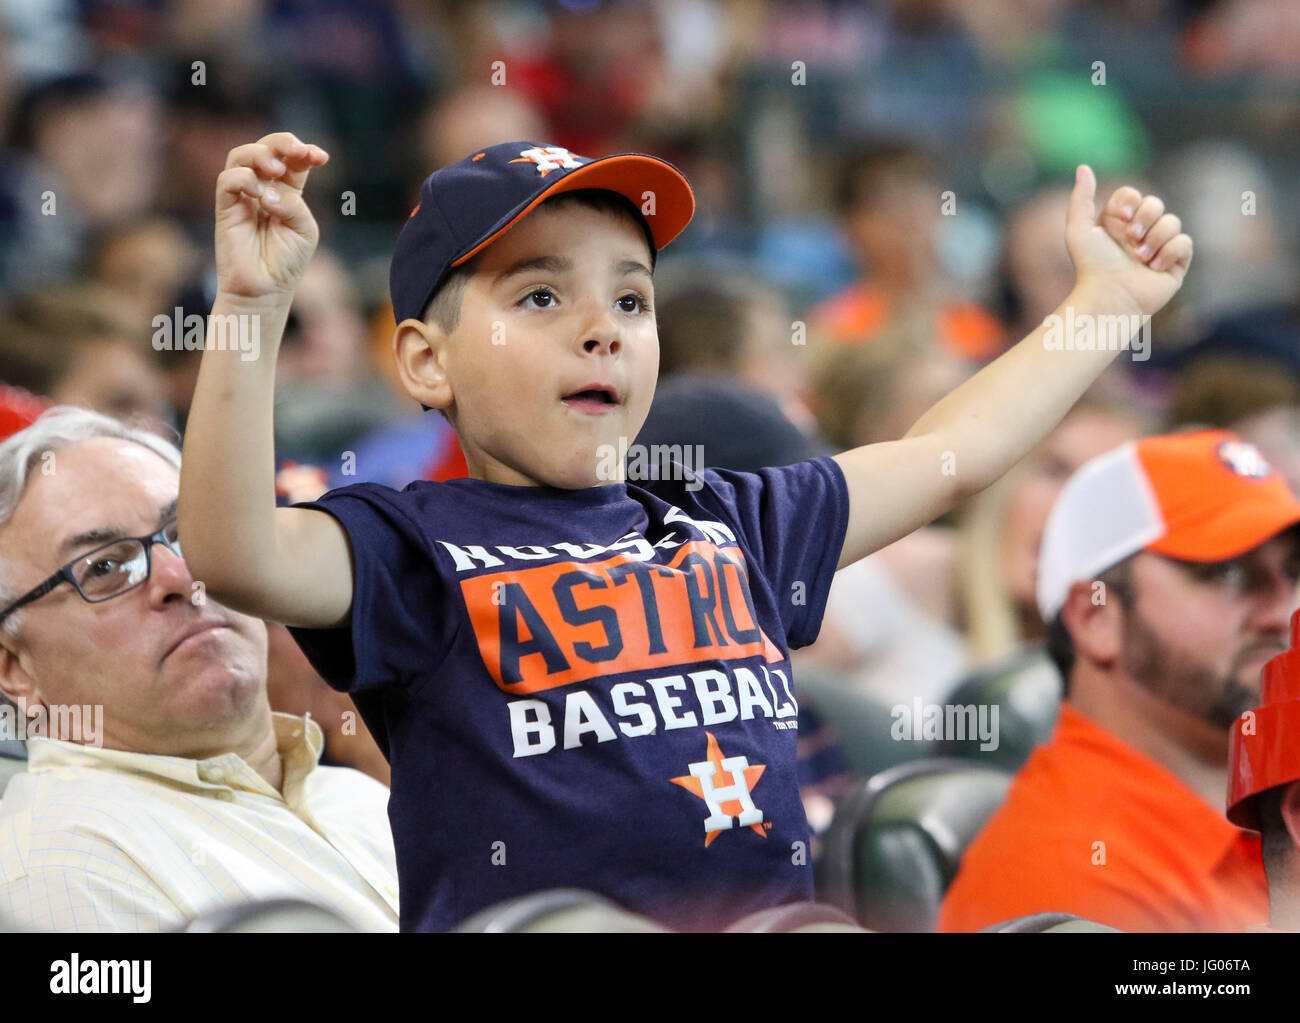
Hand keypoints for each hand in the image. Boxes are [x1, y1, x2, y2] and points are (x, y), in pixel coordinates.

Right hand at [214, 132, 329, 300]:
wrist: (265, 289)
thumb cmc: (287, 262)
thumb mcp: (305, 229)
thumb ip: (293, 204)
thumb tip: (267, 190)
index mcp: (288, 192)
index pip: (293, 160)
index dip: (305, 151)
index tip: (320, 156)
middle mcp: (264, 188)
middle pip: (266, 148)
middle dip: (282, 142)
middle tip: (298, 150)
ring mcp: (243, 196)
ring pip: (241, 156)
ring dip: (260, 154)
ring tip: (275, 171)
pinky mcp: (225, 207)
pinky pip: (228, 180)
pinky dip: (244, 179)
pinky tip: (259, 195)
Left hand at [1065, 165, 1192, 318]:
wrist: (1109, 297)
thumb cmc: (1090, 267)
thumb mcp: (1079, 229)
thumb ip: (1081, 198)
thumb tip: (1084, 167)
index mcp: (1119, 222)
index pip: (1134, 194)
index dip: (1130, 202)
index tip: (1119, 217)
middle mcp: (1140, 232)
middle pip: (1156, 203)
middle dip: (1144, 219)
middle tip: (1130, 241)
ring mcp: (1159, 247)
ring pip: (1173, 221)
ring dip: (1154, 240)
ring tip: (1140, 260)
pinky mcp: (1175, 263)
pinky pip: (1185, 242)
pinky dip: (1170, 252)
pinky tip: (1154, 268)